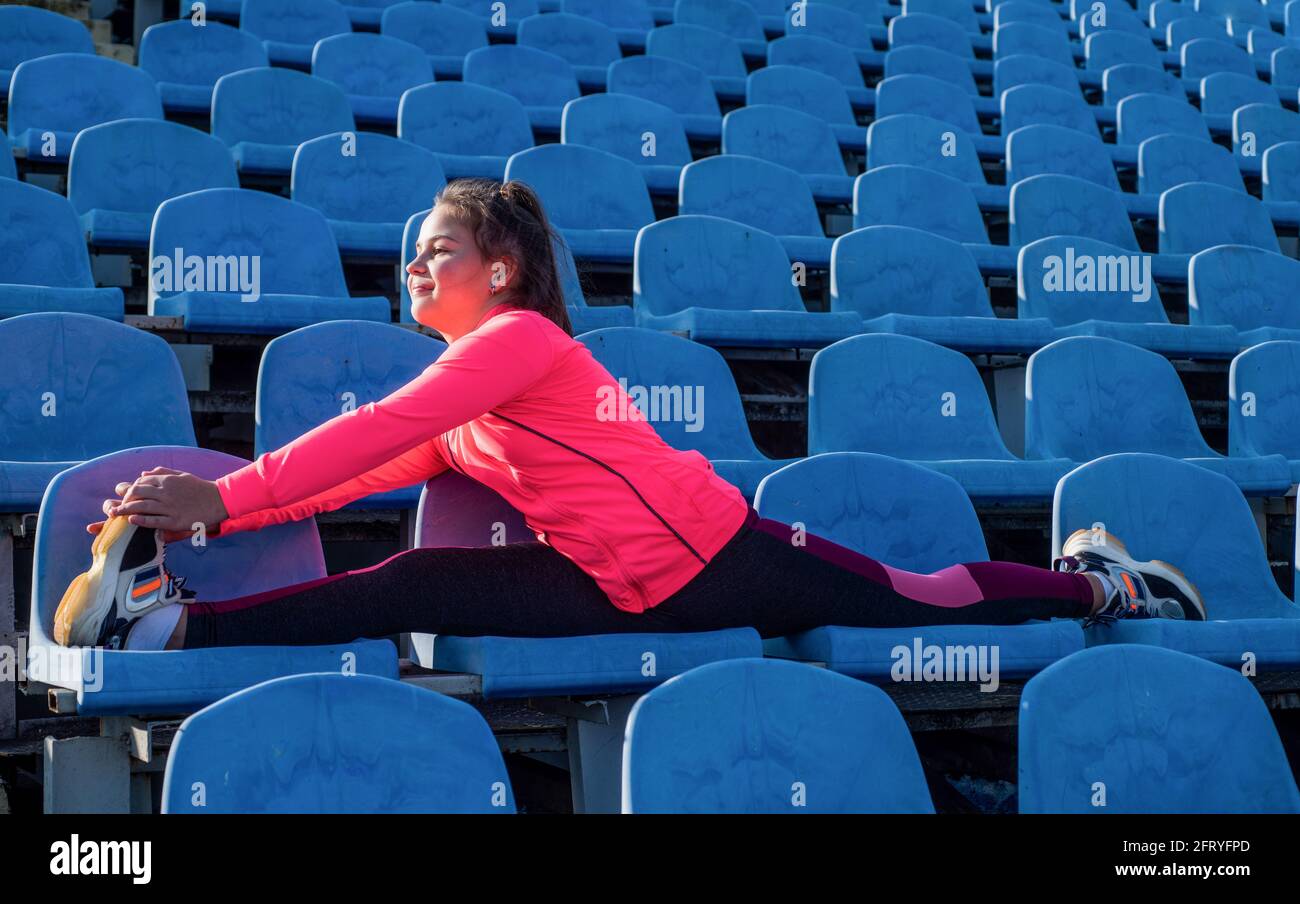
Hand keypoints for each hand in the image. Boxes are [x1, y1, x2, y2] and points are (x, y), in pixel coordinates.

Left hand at [86, 467, 228, 542]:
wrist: (220, 500)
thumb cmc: (200, 488)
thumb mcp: (182, 475)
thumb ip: (162, 473)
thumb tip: (142, 474)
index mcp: (167, 481)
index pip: (141, 483)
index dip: (129, 489)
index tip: (124, 495)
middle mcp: (167, 492)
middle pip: (137, 493)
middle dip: (123, 499)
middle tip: (115, 507)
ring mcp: (170, 507)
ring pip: (142, 507)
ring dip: (125, 510)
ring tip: (114, 514)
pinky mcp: (175, 520)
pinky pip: (154, 520)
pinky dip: (141, 520)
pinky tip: (131, 520)